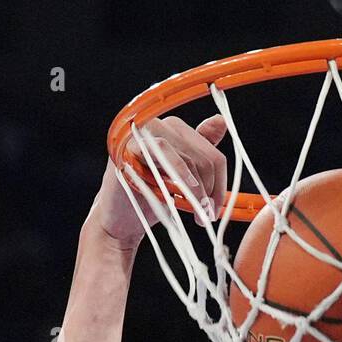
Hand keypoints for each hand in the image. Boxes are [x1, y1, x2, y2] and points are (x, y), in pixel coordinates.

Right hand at [90, 114, 228, 249]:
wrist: (120, 219)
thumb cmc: (150, 198)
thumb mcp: (182, 181)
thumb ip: (200, 157)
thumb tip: (221, 122)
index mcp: (175, 131)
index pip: (211, 153)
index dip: (220, 182)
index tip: (216, 207)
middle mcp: (160, 126)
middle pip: (203, 156)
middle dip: (210, 189)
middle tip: (206, 214)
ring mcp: (143, 132)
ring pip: (187, 156)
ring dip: (197, 188)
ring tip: (196, 211)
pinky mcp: (129, 144)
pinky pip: (161, 148)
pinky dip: (177, 169)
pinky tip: (183, 190)